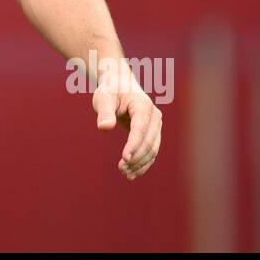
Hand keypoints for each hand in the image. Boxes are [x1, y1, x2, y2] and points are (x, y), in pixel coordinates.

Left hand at [93, 66, 161, 180]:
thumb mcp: (103, 98)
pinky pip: (151, 151)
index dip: (134, 145)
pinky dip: (143, 163)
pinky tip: (132, 173)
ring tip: (126, 174)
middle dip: (136, 158)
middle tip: (121, 169)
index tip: (124, 159)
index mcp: (143, 105)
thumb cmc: (110, 91)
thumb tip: (104, 128)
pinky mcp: (153, 133)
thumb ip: (104, 112)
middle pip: (149, 142)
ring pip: (153, 149)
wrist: (121, 85)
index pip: (140, 128)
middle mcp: (154, 116)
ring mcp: (156, 125)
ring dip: (141, 164)